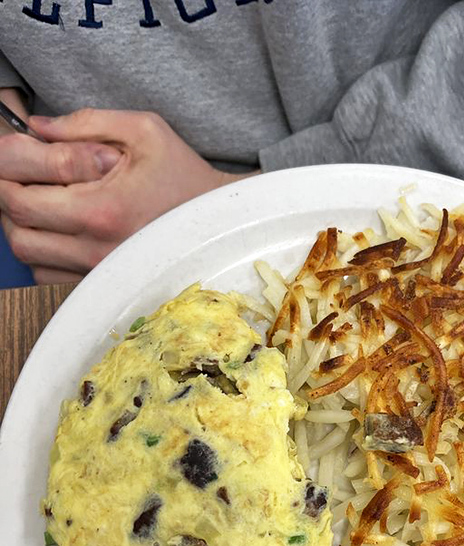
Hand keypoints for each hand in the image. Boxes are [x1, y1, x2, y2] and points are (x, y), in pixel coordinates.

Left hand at [0, 108, 255, 283]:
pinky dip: (42, 252)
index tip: (10, 156)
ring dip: (22, 228)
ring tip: (37, 201)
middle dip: (7, 200)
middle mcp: (97, 249)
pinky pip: (50, 277)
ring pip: (30, 259)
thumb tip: (36, 127)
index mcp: (103, 210)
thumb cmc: (185, 178)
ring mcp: (100, 272)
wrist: (221, 224)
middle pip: (17, 233)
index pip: (21, 198)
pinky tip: (56, 228)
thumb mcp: (144, 131)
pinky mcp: (104, 284)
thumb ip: (85, 123)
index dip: (4, 173)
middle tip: (19, 176)